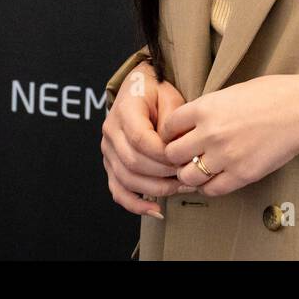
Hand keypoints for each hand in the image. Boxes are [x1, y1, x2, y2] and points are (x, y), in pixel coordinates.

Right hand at [101, 61, 192, 217]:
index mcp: (124, 111)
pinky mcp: (111, 165)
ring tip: (181, 188)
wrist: (139, 88)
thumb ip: (173, 122)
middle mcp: (110, 132)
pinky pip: (118, 190)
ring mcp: (108, 151)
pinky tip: (156, 210)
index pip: (140, 139)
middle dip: (164, 173)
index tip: (185, 158)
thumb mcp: (170, 96)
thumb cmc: (157, 91)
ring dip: (156, 189)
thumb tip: (179, 150)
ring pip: (126, 179)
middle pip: (133, 162)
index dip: (163, 154)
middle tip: (189, 175)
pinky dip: (135, 204)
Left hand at [161, 74, 298, 195]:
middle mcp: (210, 133)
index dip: (169, 133)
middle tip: (186, 156)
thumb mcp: (233, 92)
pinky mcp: (241, 175)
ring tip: (201, 169)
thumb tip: (192, 123)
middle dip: (176, 156)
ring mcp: (225, 156)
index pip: (168, 127)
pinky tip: (217, 178)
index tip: (177, 136)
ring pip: (188, 177)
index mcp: (206, 108)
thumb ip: (209, 109)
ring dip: (191, 174)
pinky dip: (210, 187)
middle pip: (172, 154)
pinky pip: (212, 189)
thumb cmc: (274, 94)